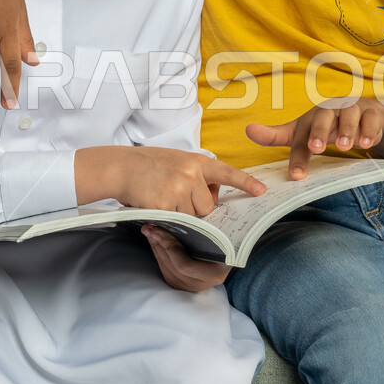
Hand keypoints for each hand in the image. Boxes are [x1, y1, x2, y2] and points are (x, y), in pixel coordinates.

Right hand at [81, 147, 266, 215]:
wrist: (121, 167)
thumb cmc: (151, 165)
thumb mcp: (179, 161)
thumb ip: (198, 175)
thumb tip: (213, 195)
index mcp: (197, 162)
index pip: (226, 173)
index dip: (245, 183)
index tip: (261, 191)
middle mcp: (190, 174)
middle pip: (208, 206)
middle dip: (197, 207)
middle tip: (177, 194)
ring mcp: (177, 190)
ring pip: (193, 217)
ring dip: (182, 214)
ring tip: (164, 197)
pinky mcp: (164, 205)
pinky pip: (176, 222)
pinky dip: (167, 218)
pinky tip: (156, 203)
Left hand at [142, 225, 231, 291]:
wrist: (228, 256)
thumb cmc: (226, 242)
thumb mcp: (220, 236)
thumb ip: (205, 231)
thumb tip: (181, 217)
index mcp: (214, 273)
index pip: (184, 265)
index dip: (169, 247)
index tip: (159, 229)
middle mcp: (201, 284)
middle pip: (172, 265)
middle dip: (158, 244)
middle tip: (149, 227)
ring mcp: (190, 287)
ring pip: (166, 268)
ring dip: (156, 248)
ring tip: (149, 231)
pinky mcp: (180, 286)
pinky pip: (164, 270)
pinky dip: (158, 254)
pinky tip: (154, 241)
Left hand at [245, 97, 383, 178]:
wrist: (363, 115)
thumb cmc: (326, 126)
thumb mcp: (301, 131)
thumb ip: (277, 134)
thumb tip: (248, 130)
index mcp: (310, 118)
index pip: (300, 137)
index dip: (297, 156)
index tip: (295, 176)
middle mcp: (329, 111)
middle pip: (322, 118)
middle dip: (319, 132)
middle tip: (316, 149)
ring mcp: (351, 109)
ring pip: (348, 116)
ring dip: (346, 130)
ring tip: (345, 147)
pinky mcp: (370, 113)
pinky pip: (370, 119)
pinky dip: (368, 131)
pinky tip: (367, 144)